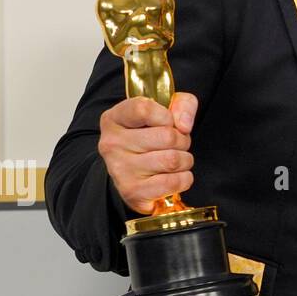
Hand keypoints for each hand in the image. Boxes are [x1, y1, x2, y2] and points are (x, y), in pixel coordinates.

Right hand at [98, 94, 196, 214]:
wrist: (138, 176)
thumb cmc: (153, 137)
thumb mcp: (166, 111)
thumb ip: (182, 104)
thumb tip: (184, 125)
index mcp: (114, 119)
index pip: (143, 109)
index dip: (167, 116)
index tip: (169, 123)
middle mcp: (111, 144)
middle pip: (167, 136)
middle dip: (182, 141)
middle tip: (175, 145)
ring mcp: (119, 169)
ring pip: (173, 160)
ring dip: (185, 160)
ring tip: (174, 160)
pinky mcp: (132, 191)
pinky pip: (174, 182)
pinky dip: (184, 179)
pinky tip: (173, 176)